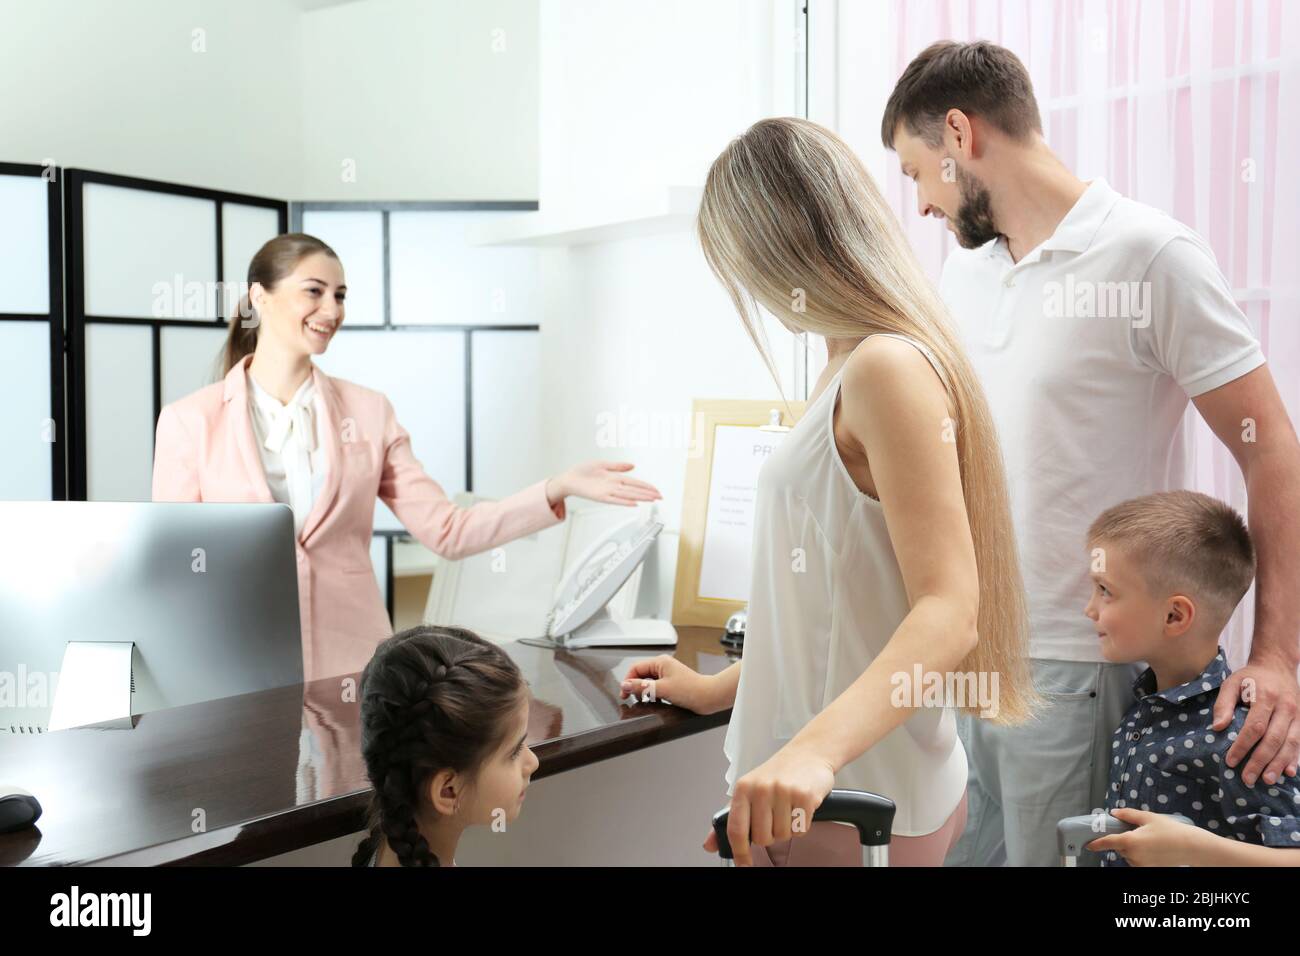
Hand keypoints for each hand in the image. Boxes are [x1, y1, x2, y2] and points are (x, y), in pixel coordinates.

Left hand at [547, 461, 660, 507]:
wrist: (569, 478)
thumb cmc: (583, 471)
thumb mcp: (602, 464)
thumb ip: (618, 466)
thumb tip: (632, 466)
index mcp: (615, 478)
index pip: (635, 483)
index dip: (646, 486)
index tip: (656, 490)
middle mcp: (613, 486)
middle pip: (635, 490)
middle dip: (648, 493)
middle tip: (660, 497)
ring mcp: (607, 492)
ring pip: (628, 495)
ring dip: (641, 497)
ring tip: (652, 499)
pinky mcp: (600, 496)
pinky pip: (615, 500)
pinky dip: (625, 502)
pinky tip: (633, 503)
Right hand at [621, 655, 719, 713]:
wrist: (708, 697)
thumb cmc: (691, 690)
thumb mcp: (662, 689)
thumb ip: (642, 687)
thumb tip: (626, 685)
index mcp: (660, 662)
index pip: (635, 668)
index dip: (628, 681)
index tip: (624, 693)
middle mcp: (663, 666)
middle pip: (640, 674)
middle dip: (636, 686)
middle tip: (633, 698)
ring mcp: (667, 675)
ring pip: (648, 682)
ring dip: (644, 691)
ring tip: (645, 699)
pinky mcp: (671, 684)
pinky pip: (655, 687)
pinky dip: (652, 694)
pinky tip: (655, 700)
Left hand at [701, 746, 835, 866]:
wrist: (809, 752)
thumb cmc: (778, 772)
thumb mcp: (749, 789)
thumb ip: (730, 818)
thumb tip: (710, 844)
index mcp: (744, 788)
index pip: (736, 829)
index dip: (739, 852)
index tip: (743, 864)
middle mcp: (762, 789)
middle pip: (762, 838)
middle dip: (770, 835)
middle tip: (775, 817)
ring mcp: (784, 792)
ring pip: (782, 835)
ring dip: (787, 829)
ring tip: (788, 808)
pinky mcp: (804, 796)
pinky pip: (800, 830)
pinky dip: (801, 824)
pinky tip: (800, 807)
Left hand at [1086, 807, 1213, 866]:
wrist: (1191, 847)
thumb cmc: (1171, 831)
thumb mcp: (1148, 818)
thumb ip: (1128, 815)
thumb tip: (1114, 813)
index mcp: (1130, 841)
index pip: (1108, 842)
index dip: (1096, 843)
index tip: (1088, 844)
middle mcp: (1133, 855)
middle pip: (1120, 847)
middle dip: (1124, 840)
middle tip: (1136, 831)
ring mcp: (1141, 864)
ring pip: (1129, 855)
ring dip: (1133, 848)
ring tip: (1150, 839)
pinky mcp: (1149, 869)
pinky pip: (1138, 861)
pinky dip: (1141, 855)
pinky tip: (1153, 848)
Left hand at [1212, 655, 1299, 785]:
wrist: (1278, 666)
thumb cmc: (1250, 678)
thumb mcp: (1231, 683)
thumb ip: (1223, 704)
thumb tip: (1218, 727)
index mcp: (1265, 696)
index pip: (1254, 727)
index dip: (1243, 746)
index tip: (1230, 761)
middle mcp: (1285, 707)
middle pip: (1274, 739)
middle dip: (1260, 761)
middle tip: (1248, 779)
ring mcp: (1297, 715)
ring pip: (1291, 744)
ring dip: (1279, 764)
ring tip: (1267, 781)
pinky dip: (1295, 758)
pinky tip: (1289, 772)